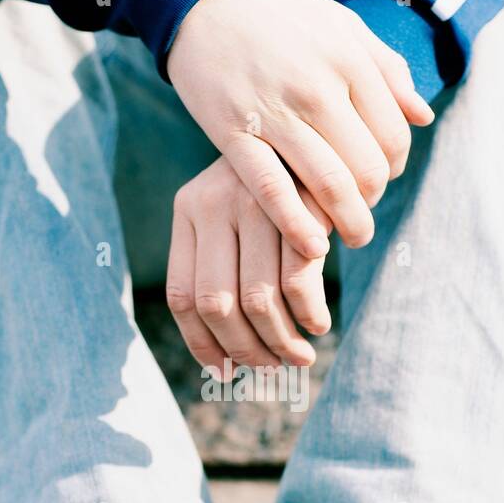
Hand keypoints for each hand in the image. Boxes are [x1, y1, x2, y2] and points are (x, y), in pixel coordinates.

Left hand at [166, 155, 331, 371]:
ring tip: (299, 355)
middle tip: (271, 368)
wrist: (320, 131)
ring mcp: (256, 203)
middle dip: (245, 350)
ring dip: (282, 341)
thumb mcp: (235, 212)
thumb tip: (226, 362)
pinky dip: (309, 315)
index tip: (225, 371)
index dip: (202, 344)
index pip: (183, 296)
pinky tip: (319, 324)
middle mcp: (213, 204)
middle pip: (218, 306)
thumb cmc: (278, 186)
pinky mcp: (299, 207)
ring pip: (259, 301)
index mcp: (188, 208)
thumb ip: (223, 268)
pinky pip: (298, 283)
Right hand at [167, 0, 433, 257]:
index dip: (393, 169)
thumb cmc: (281, 20)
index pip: (392, 135)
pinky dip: (298, 225)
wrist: (206, 3)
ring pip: (329, 183)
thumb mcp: (342, 27)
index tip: (379, 181)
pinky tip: (313, 246)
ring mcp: (274, 112)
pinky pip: (272, 189)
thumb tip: (424, 116)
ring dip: (347, 222)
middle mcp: (317, 87)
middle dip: (371, 201)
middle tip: (362, 213)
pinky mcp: (234, 134)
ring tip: (350, 237)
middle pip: (367, 166)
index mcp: (349, 60)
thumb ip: (388, 69)